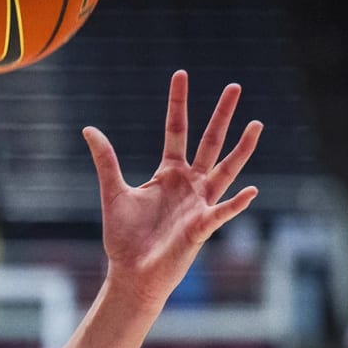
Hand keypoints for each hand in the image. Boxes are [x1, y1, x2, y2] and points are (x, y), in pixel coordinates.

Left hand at [84, 70, 260, 307]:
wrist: (131, 273)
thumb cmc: (124, 237)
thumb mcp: (113, 192)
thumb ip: (106, 160)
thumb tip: (89, 129)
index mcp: (168, 173)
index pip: (176, 129)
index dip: (178, 103)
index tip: (181, 74)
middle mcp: (189, 184)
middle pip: (209, 142)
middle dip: (222, 115)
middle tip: (235, 86)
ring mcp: (199, 204)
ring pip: (225, 170)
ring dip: (241, 150)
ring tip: (258, 125)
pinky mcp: (201, 227)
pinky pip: (222, 212)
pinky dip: (235, 203)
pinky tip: (250, 191)